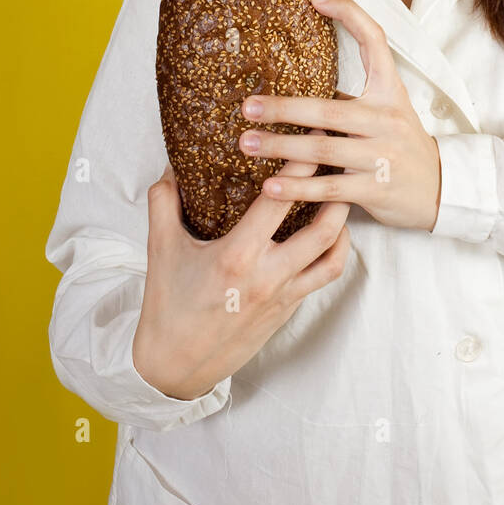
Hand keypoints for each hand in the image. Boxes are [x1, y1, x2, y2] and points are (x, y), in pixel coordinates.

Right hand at [132, 158, 350, 400]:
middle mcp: (268, 275)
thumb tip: (170, 166)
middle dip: (337, 191)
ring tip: (342, 195)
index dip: (300, 166)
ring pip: (333, 255)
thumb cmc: (168, 307)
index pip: (279, 201)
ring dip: (343, 223)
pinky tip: (330, 233)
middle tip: (340, 163)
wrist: (175, 366)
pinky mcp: (289, 310)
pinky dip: (333, 250)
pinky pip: (323, 276)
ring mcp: (284, 295)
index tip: (312, 138)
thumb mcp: (160, 249)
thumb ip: (164, 202)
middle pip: (324, 228)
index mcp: (237, 256)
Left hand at [237, 0, 442, 232]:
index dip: (349, 14)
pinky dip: (297, 187)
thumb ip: (353, 94)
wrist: (439, 187)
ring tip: (246, 143)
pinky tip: (270, 186)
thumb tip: (299, 72)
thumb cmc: (400, 141)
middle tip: (247, 106)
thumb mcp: (387, 108)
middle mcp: (387, 119)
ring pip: (323, 150)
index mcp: (390, 91)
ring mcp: (382, 156)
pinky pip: (329, 188)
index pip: (375, 41)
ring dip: (281, 148)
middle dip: (284, 108)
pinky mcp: (376, 189)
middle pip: (329, 111)